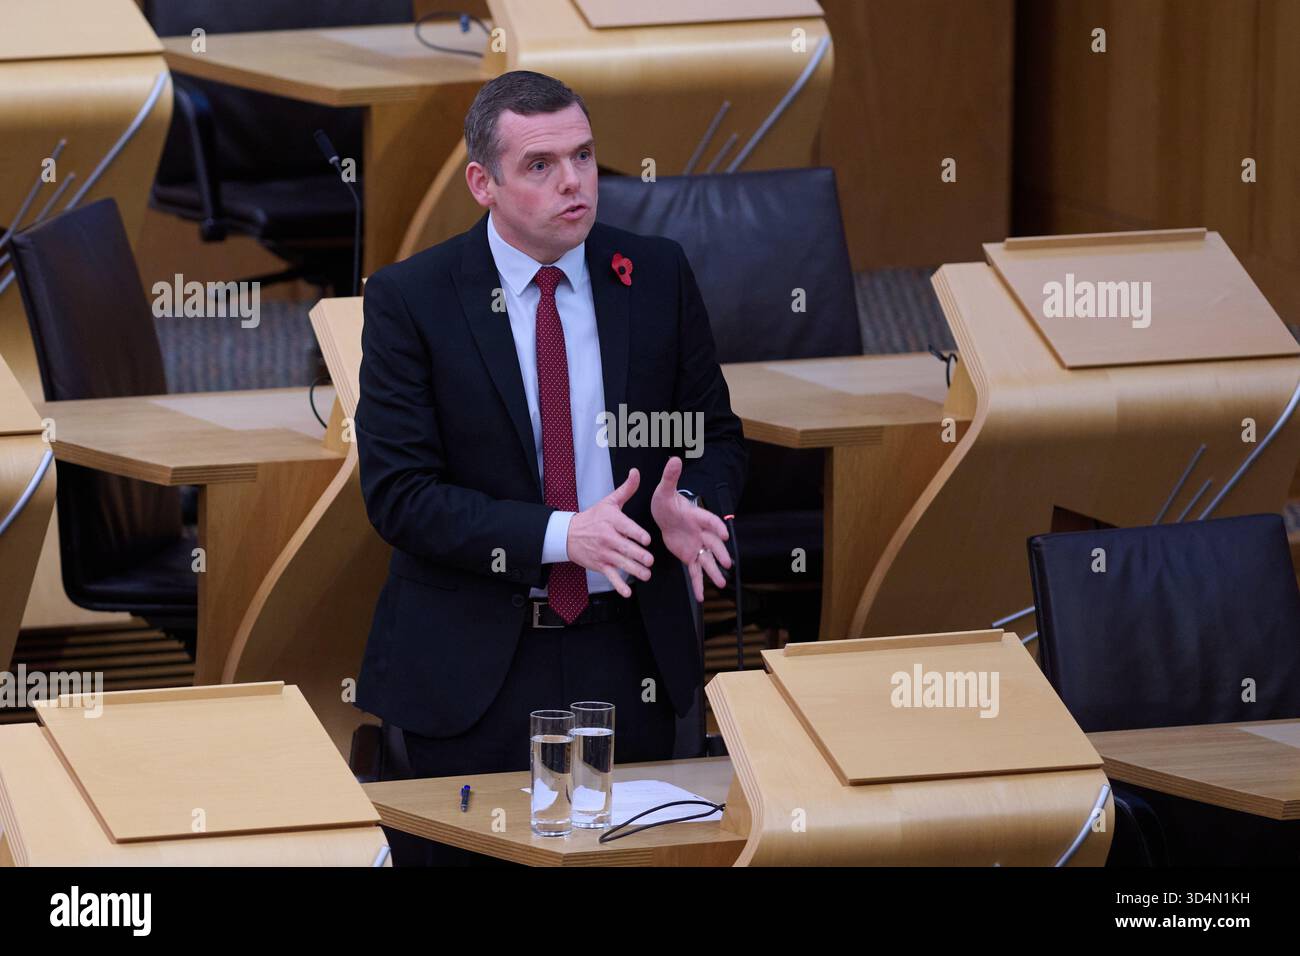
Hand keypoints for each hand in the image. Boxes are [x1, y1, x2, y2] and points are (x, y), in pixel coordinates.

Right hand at [566, 468, 653, 597]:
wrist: (569, 534)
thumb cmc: (593, 517)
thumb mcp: (609, 501)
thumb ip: (626, 489)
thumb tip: (636, 473)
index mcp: (612, 521)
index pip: (626, 528)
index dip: (637, 535)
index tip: (647, 541)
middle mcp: (608, 538)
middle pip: (625, 548)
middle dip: (639, 556)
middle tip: (649, 561)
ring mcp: (604, 553)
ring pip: (621, 563)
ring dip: (635, 571)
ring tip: (646, 575)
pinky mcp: (600, 565)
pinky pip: (611, 576)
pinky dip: (619, 585)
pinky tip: (627, 592)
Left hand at [650, 456, 731, 601]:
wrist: (663, 514)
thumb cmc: (666, 501)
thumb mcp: (664, 489)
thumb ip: (671, 476)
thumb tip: (674, 459)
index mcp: (697, 516)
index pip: (710, 520)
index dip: (717, 526)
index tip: (724, 534)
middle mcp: (701, 532)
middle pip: (714, 544)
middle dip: (721, 553)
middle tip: (728, 563)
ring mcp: (697, 546)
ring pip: (708, 560)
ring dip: (714, 571)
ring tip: (721, 582)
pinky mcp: (689, 556)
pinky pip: (695, 571)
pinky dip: (699, 583)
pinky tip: (702, 596)